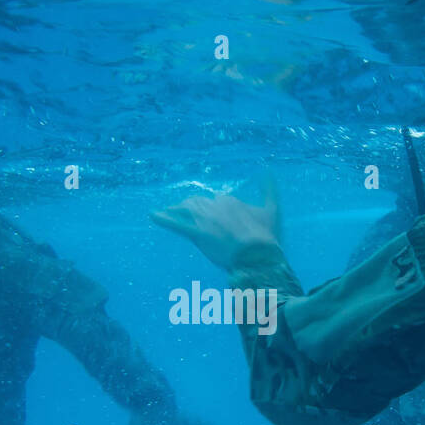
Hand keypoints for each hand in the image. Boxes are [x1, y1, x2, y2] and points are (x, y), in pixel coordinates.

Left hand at [151, 182, 280, 269]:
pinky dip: (162, 218)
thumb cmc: (265, 234)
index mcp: (229, 200)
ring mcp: (203, 219)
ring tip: (166, 211)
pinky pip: (175, 224)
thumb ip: (269, 189)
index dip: (213, 209)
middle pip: (196, 204)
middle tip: (182, 211)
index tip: (212, 216)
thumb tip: (269, 171)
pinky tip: (152, 215)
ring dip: (175, 210)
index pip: (215, 200)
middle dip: (189, 207)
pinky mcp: (196, 234)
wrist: (257, 253)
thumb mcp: (271, 209)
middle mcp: (213, 205)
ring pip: (184, 210)